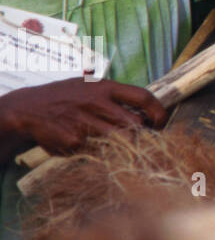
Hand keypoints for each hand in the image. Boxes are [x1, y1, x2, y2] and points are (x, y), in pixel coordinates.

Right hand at [0, 78, 166, 159]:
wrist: (28, 110)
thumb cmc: (67, 98)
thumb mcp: (91, 87)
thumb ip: (117, 96)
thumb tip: (150, 109)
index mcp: (105, 88)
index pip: (144, 97)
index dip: (159, 112)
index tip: (161, 124)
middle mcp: (97, 103)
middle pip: (136, 124)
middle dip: (143, 136)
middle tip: (142, 142)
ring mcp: (85, 122)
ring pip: (120, 140)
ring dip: (124, 147)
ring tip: (117, 146)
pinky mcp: (73, 141)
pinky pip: (96, 151)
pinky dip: (96, 153)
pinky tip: (86, 146)